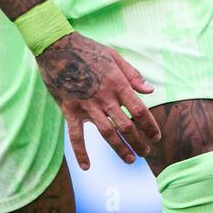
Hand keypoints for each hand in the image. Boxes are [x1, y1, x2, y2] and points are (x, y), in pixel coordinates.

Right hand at [36, 31, 161, 169]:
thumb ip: (133, 75)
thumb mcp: (114, 56)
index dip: (150, 126)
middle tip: (145, 152)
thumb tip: (150, 90)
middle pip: (126, 126)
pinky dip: (81, 152)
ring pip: (107, 133)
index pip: (140, 110)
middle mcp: (105, 97)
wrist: (57, 47)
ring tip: (130, 159)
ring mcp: (87, 105)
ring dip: (120, 148)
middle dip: (138, 142)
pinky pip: (76, 135)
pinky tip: (86, 166)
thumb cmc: (87, 49)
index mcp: (118, 84)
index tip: (156, 136)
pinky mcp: (70, 109)